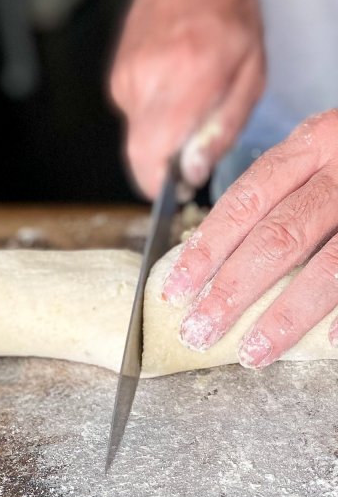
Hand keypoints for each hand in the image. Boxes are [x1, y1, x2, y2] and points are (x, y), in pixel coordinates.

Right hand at [110, 0, 264, 196]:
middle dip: (159, 166)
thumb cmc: (227, 16)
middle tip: (185, 155)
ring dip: (161, 134)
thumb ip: (222, 130)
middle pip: (137, 155)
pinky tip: (170, 88)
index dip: (157, 186)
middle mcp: (149, 83)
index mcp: (187, 82)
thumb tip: (193, 173)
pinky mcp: (117, 81)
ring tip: (184, 101)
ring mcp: (126, 82)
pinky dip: (153, 114)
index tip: (173, 191)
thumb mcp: (250, 75)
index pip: (151, 157)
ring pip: (137, 137)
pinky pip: (133, 117)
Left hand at [163, 110, 337, 367]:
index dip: (206, 250)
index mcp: (314, 143)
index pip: (245, 201)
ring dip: (285, 315)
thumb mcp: (322, 152)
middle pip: (279, 237)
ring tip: (252, 353)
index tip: (174, 291)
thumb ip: (281, 194)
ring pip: (330, 266)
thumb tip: (214, 264)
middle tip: (198, 332)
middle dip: (233, 292)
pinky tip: (328, 343)